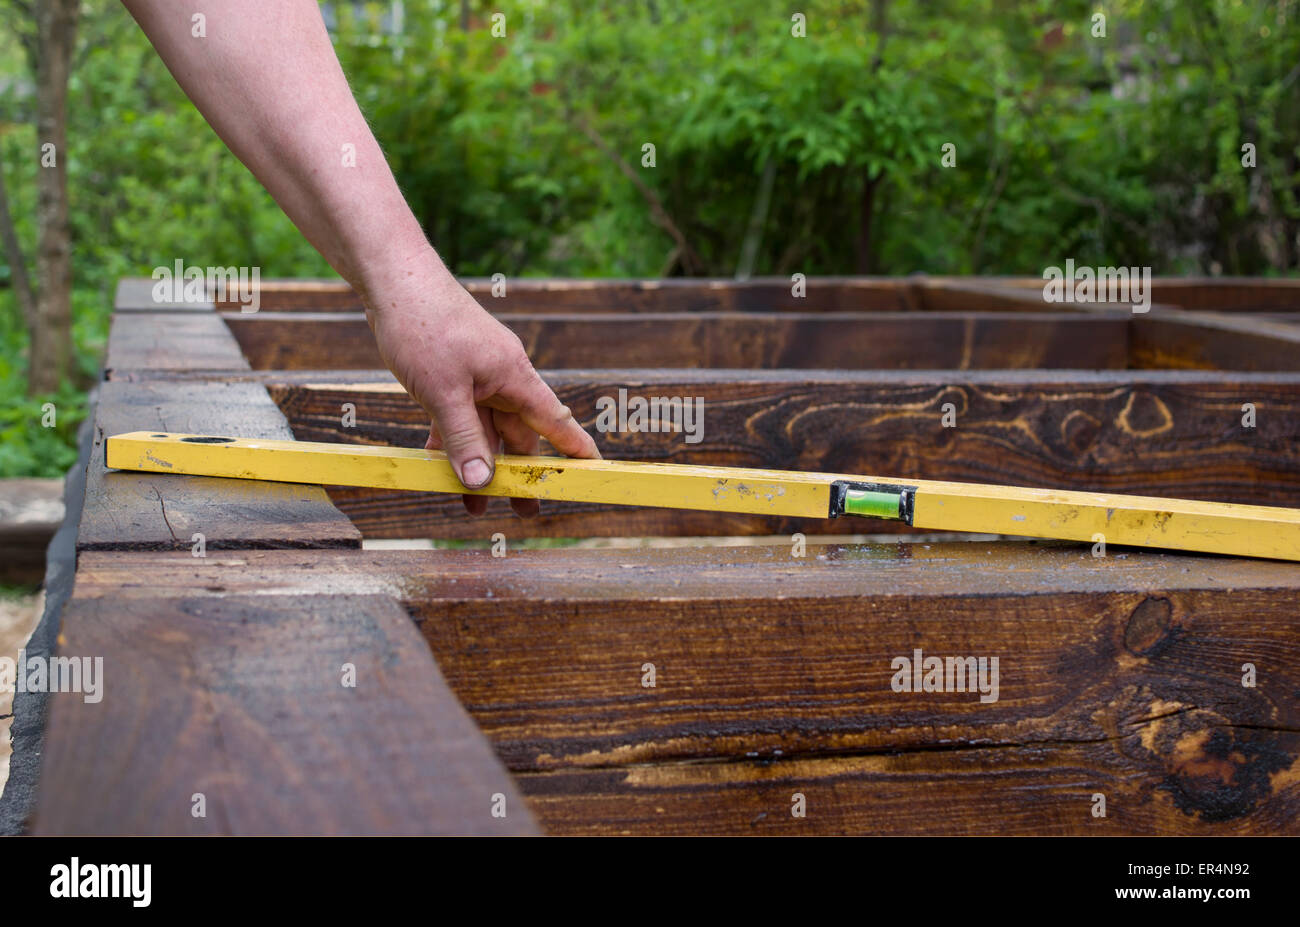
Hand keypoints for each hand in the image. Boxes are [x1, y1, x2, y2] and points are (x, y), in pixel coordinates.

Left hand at [361, 249, 599, 516]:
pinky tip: (441, 465)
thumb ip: (464, 439)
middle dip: (518, 474)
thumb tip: (483, 482)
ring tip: (476, 506)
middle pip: (519, 434)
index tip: (594, 473)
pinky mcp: (450, 376)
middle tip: (525, 511)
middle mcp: (500, 378)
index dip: (575, 449)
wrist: (394, 280)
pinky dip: (454, 441)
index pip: (555, 420)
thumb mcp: (443, 392)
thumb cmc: (424, 327)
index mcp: (513, 377)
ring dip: (479, 464)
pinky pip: (459, 418)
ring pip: (485, 431)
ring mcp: (475, 377)